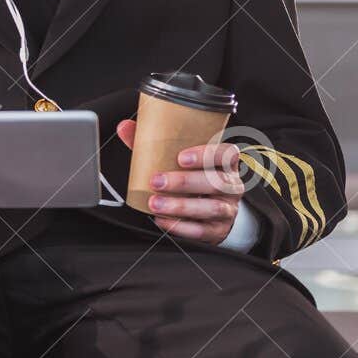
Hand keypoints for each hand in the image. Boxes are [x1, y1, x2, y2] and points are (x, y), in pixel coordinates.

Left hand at [115, 118, 243, 243]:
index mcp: (225, 163)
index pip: (227, 154)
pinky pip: (202, 230)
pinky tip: (162, 220)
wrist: (211, 212)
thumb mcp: (179, 159)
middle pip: (217, 182)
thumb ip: (154, 143)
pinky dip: (181, 226)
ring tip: (155, 203)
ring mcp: (228, 209)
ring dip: (180, 206)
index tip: (181, 157)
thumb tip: (125, 127)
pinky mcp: (218, 230)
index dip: (207, 154)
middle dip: (184, 182)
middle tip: (156, 181)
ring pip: (212, 207)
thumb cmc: (192, 177)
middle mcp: (231, 186)